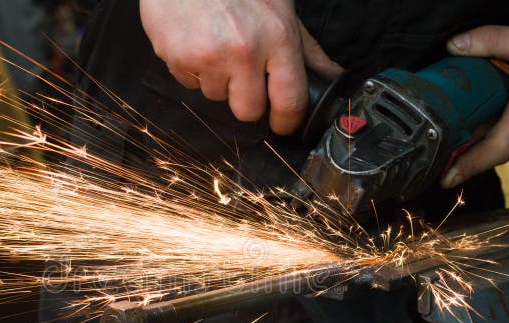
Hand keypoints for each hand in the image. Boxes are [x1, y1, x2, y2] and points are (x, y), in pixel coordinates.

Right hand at [139, 0, 342, 134]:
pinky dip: (190, 66)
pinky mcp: (175, 55)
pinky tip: (194, 36)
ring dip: (216, 77)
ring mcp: (207, 55)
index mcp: (277, 36)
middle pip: (248, 110)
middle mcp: (243, 50)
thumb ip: (305, 48)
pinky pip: (187, 81)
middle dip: (245, 98)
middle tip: (241, 71)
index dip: (286, 121)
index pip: (289, 101)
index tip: (282, 124)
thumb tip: (332, 75)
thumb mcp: (280, 5)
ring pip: (214, 96)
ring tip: (214, 41)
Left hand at [442, 25, 508, 187]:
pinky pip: (495, 142)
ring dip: (465, 135)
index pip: (493, 150)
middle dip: (451, 143)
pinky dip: (479, 132)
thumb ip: (495, 41)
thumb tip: (454, 46)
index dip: (467, 166)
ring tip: (440, 120)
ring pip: (486, 145)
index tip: (444, 179)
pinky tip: (466, 116)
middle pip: (478, 148)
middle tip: (422, 134)